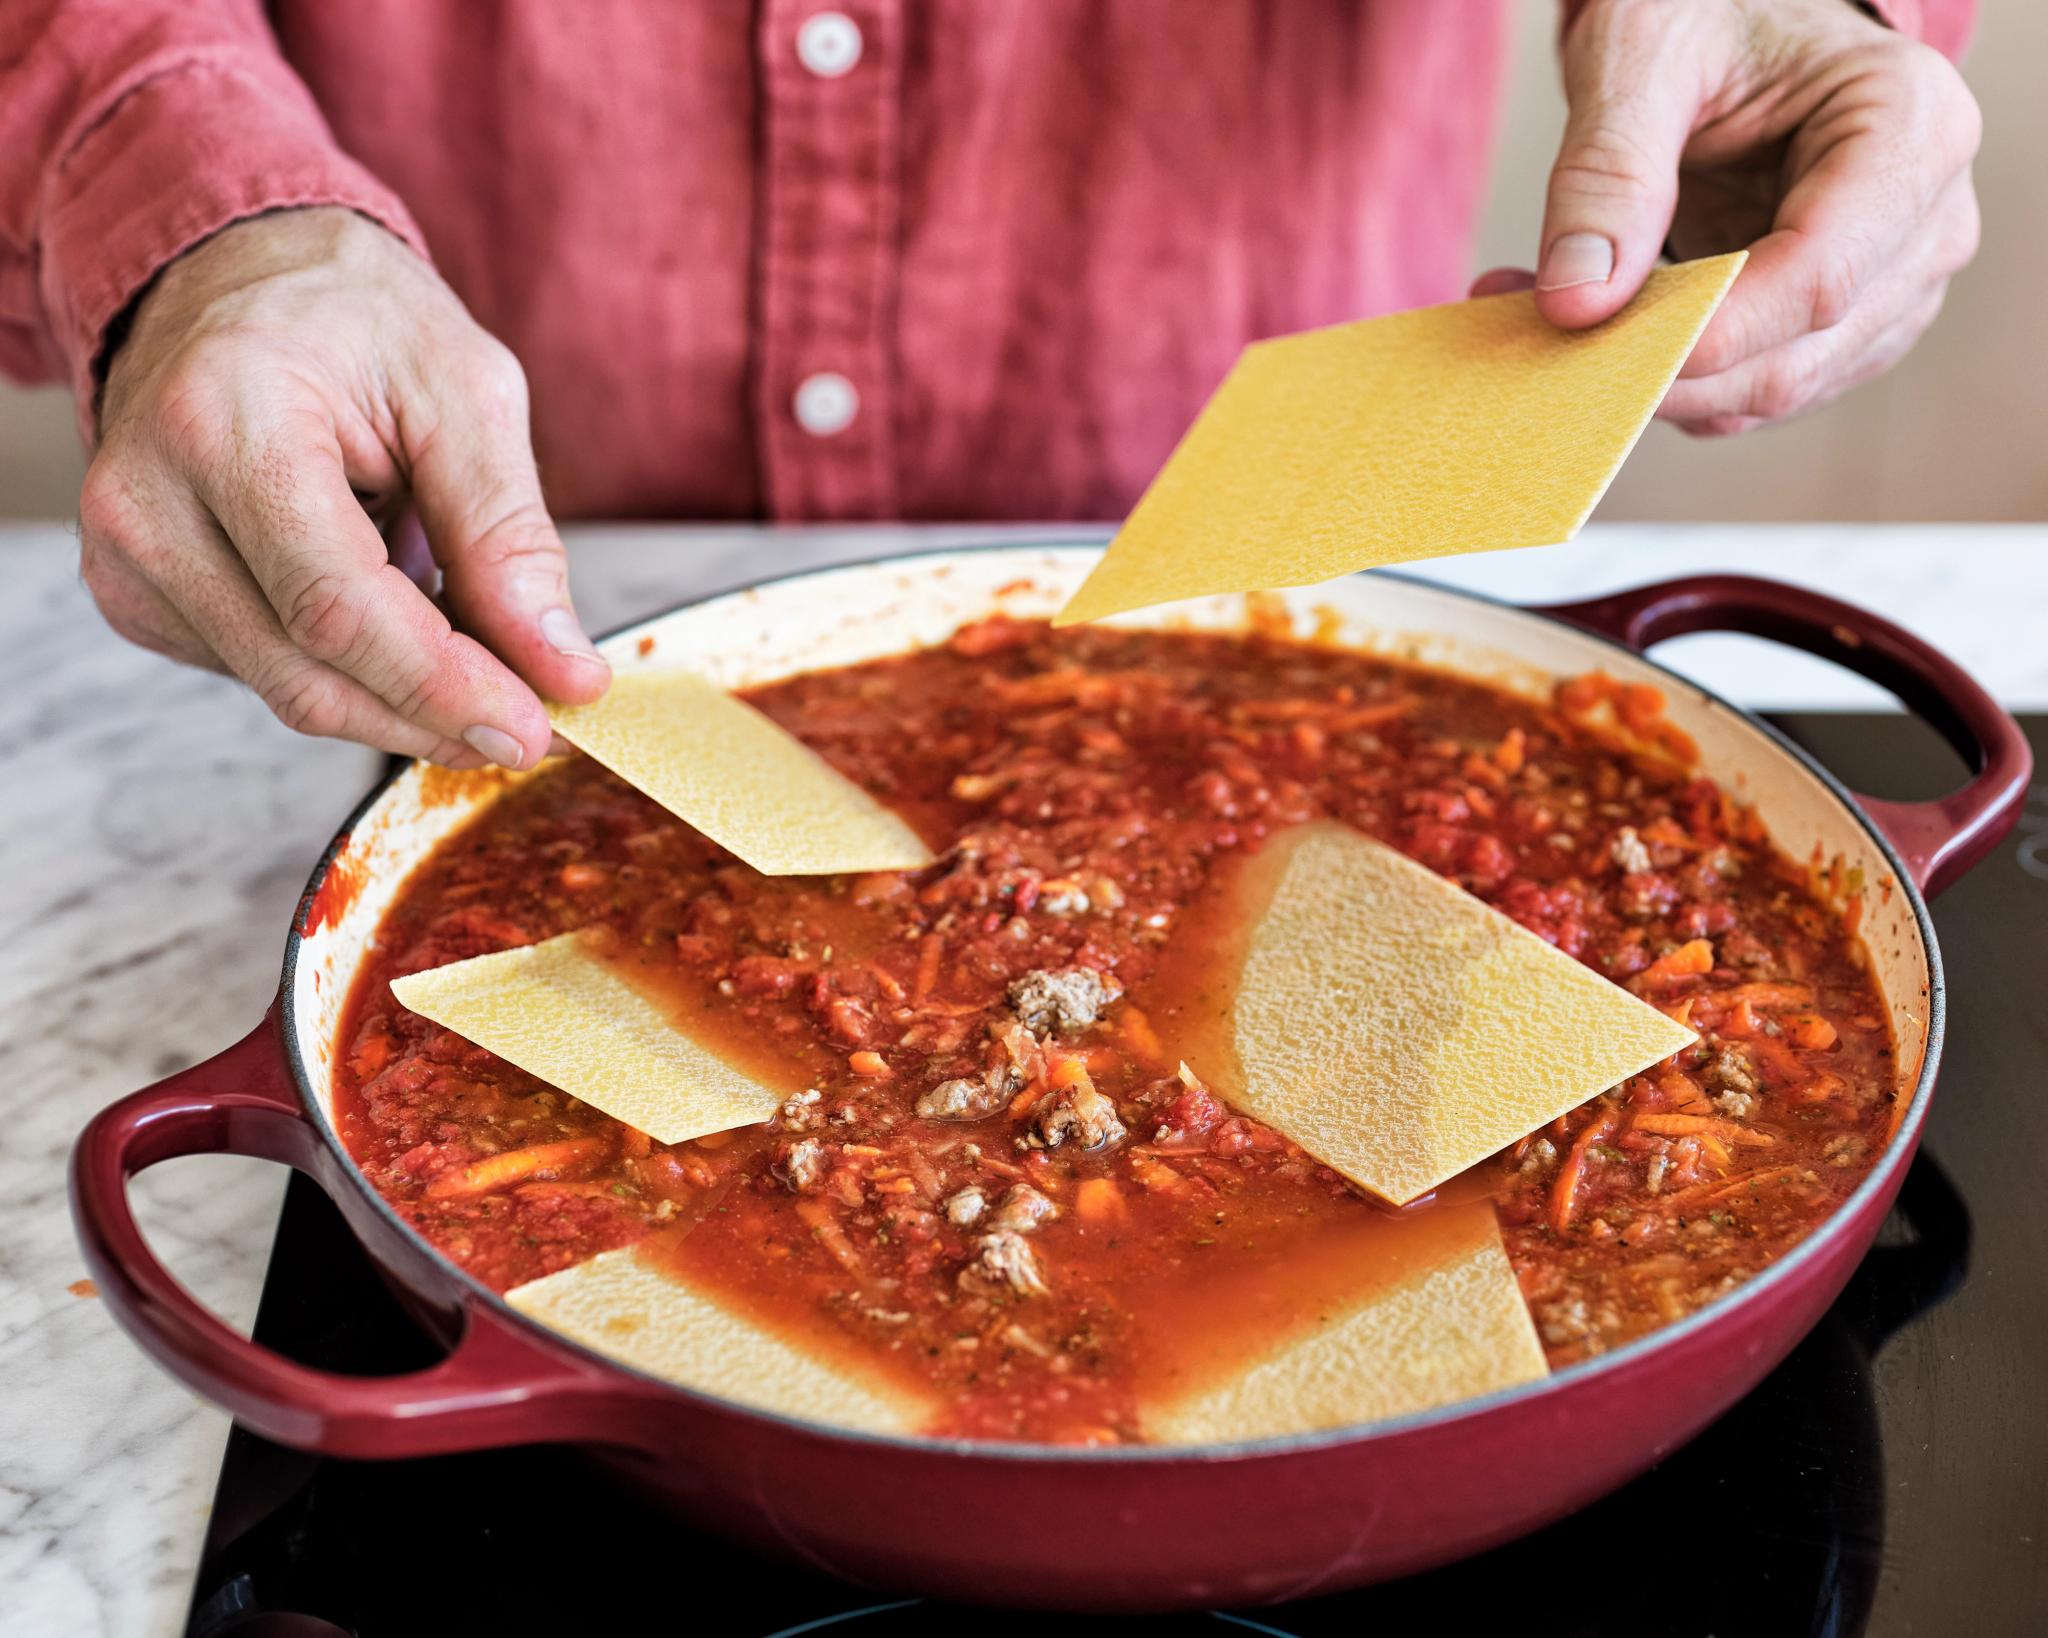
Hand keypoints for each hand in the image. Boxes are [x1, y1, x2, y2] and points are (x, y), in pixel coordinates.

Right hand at [81, 207, 608, 766]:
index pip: (336, 606)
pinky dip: (351, 670)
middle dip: (435, 715)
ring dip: (402, 700)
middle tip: (532, 722)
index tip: (535, 726)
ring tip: (477, 654)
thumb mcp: (464, 391)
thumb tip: (561, 666)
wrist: (233, 277)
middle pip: (309, 672)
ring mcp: (128, 559)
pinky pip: (266, 672)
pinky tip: (395, 617)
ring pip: (290, 690)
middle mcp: (147, 500)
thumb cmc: (350, 318)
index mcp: (222, 422)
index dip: (443, 685)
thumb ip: (509, 535)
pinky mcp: (139, 598)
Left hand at [1471, 0, 1980, 434]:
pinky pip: (1746, 394)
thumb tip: (1576, 304)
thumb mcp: (1645, 57)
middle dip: (1661, 368)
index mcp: (1910, 129)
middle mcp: (1925, 221)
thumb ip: (1609, 174)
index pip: (1819, 277)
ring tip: (1547, 316)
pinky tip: (1593, 328)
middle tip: (1542, 337)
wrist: (1736, 22)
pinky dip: (1661, 379)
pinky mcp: (1840, 330)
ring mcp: (1892, 287)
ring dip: (1649, 380)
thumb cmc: (1707, 12)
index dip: (1708, 332)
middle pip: (1795, 357)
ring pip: (1767, 392)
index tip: (1602, 345)